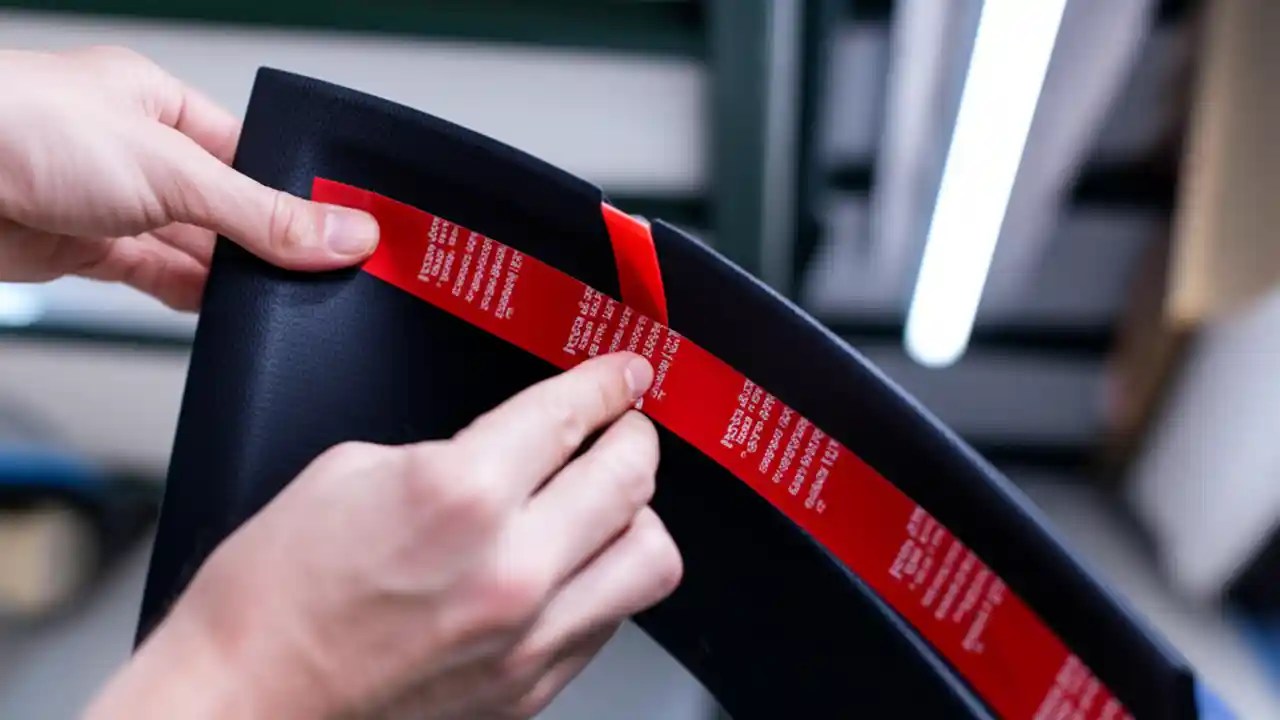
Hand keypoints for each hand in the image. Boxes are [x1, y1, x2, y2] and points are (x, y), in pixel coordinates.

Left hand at [0, 46, 378, 309]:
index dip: (297, 193)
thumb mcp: (174, 173)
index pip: (252, 154)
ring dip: (224, 275)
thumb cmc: (18, 128)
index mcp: (160, 103)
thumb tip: (344, 233)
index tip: (343, 233)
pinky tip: (217, 310)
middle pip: (225, 206)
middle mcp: (135, 149)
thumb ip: (263, 214)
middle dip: (262, 243)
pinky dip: (185, 295)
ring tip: (273, 299)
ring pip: (189, 246)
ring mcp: (107, 200)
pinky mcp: (80, 247)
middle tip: (316, 275)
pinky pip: (150, 274)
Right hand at [87, 353, 682, 719]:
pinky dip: (603, 581)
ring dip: (637, 516)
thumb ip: (449, 452)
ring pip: (649, 559)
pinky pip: (610, 620)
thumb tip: (509, 447)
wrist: (243, 704)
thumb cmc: (271, 600)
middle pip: (632, 478)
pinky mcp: (528, 689)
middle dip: (635, 435)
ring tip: (607, 501)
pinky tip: (570, 565)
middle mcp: (510, 569)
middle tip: (622, 425)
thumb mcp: (349, 473)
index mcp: (459, 495)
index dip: (608, 383)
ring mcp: (527, 639)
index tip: (622, 375)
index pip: (569, 415)